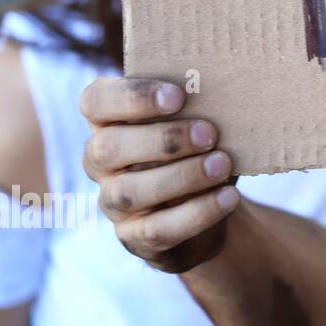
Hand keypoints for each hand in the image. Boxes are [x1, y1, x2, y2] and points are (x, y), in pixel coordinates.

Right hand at [81, 77, 239, 272]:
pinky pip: (157, 230)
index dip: (132, 96)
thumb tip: (229, 88)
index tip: (178, 95)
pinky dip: (197, 213)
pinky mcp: (134, 237)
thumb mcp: (198, 121)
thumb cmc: (200, 147)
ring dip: (181, 176)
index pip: (95, 101)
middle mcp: (100, 162)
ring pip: (130, 191)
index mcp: (109, 122)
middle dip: (163, 139)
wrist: (212, 202)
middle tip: (209, 134)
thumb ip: (199, 104)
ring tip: (222, 164)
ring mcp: (113, 202)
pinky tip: (228, 197)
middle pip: (108, 147)